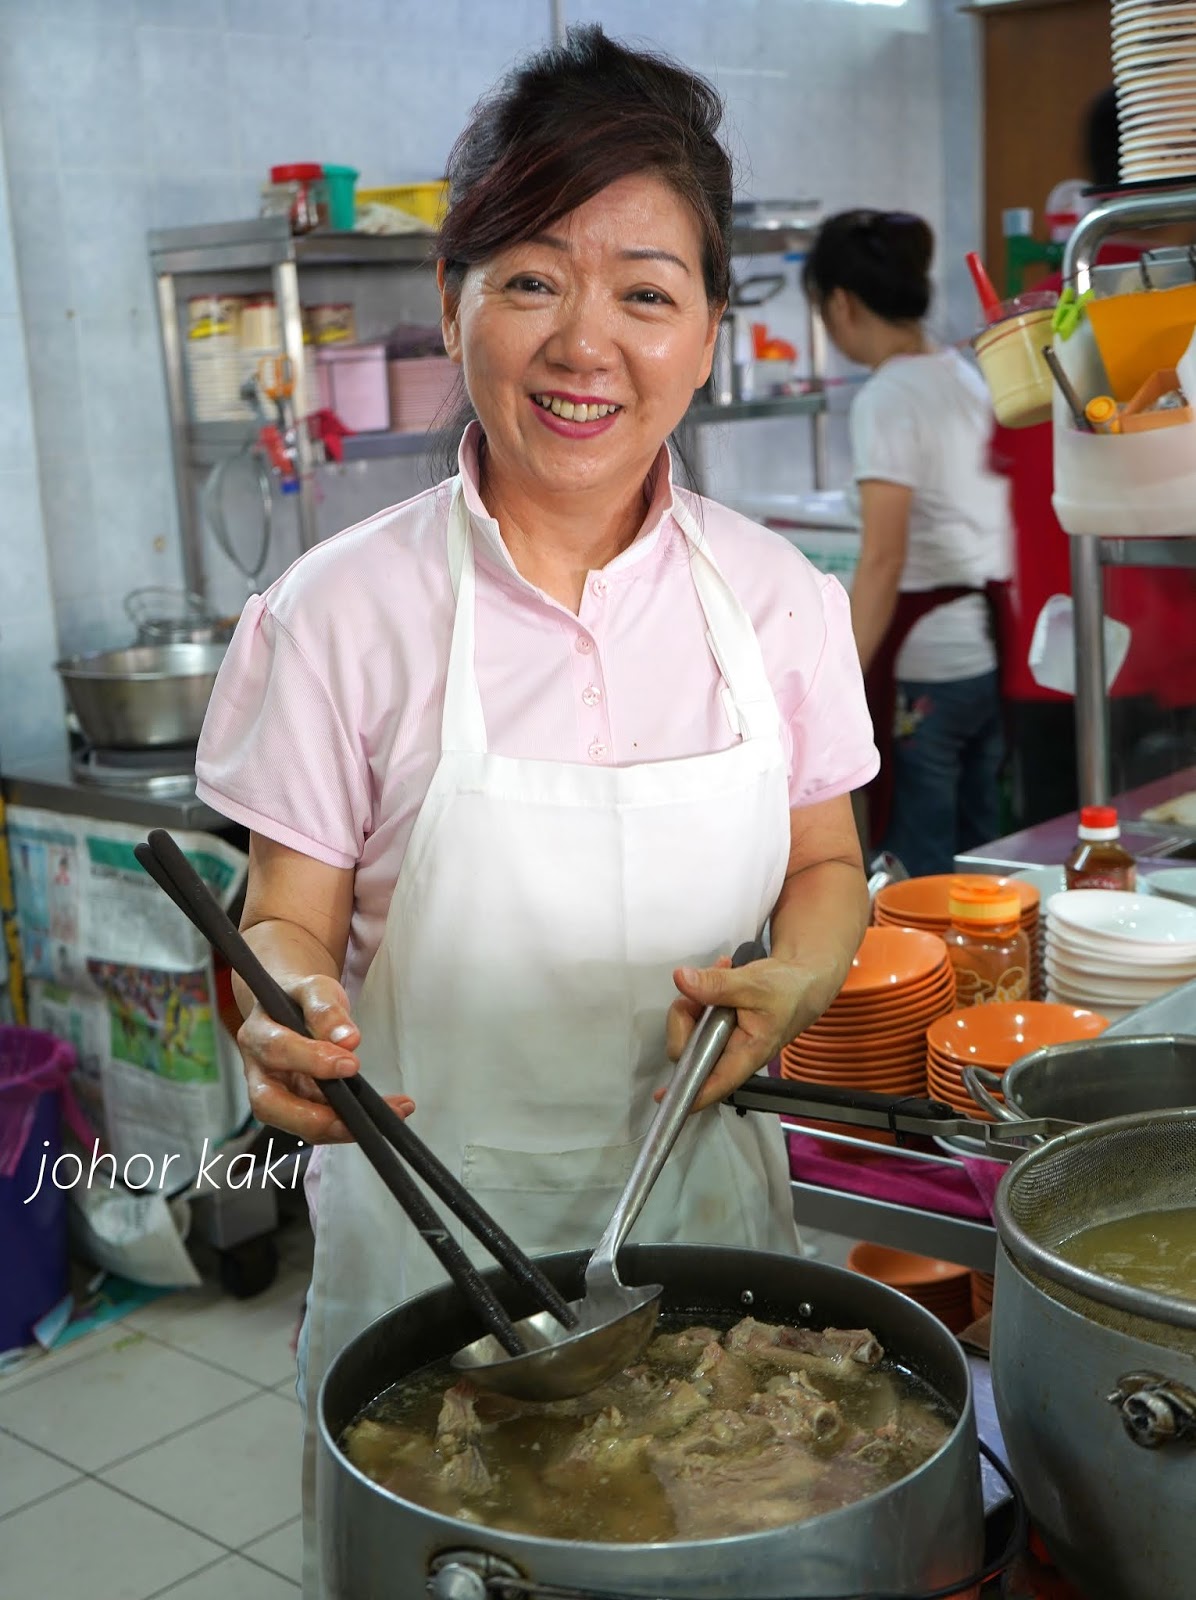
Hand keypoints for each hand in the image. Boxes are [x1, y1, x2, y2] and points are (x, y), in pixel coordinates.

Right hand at [236, 974, 413, 1142]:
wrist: (293, 1008)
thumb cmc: (301, 999)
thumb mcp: (315, 989)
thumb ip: (327, 1010)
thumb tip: (348, 1041)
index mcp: (257, 1034)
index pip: (278, 1051)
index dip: (312, 1060)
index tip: (351, 1064)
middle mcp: (258, 1071)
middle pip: (268, 1104)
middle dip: (312, 1117)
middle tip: (356, 1118)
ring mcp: (274, 1094)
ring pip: (293, 1124)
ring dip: (339, 1128)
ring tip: (389, 1113)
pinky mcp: (294, 1108)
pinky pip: (318, 1124)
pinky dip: (350, 1124)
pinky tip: (388, 1111)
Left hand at [660, 953, 826, 1112]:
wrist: (802, 982)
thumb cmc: (789, 991)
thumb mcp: (754, 984)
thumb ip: (717, 985)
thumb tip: (682, 980)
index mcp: (746, 1055)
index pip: (714, 1083)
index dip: (689, 1094)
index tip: (664, 1096)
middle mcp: (731, 1054)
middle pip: (689, 1050)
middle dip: (685, 1016)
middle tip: (701, 992)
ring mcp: (723, 1042)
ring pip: (689, 1030)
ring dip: (696, 1000)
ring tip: (720, 976)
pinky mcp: (718, 1028)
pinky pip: (695, 1016)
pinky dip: (702, 994)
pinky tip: (720, 976)